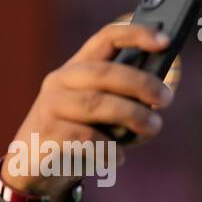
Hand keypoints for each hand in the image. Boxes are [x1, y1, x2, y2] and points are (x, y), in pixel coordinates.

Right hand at [1, 22, 174, 194]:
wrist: (35, 166)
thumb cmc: (79, 135)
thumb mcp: (101, 113)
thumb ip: (125, 100)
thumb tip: (160, 97)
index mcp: (78, 69)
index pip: (106, 39)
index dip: (136, 34)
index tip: (165, 40)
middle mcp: (61, 82)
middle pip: (103, 72)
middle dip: (140, 83)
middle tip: (166, 98)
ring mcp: (51, 107)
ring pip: (95, 104)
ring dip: (132, 115)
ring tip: (152, 128)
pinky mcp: (47, 135)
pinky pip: (86, 138)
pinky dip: (109, 148)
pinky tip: (117, 157)